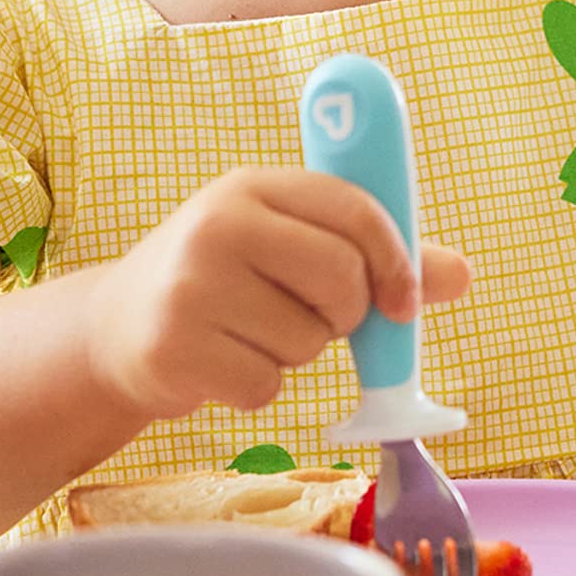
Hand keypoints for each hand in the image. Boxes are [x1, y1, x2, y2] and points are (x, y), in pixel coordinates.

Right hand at [93, 167, 474, 419]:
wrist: (113, 329)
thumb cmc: (221, 283)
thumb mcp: (287, 249)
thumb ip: (373, 258)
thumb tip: (462, 275)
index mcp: (254, 188)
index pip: (353, 208)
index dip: (395, 259)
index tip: (403, 303)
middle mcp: (218, 225)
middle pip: (341, 278)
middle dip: (344, 314)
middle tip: (312, 319)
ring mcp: (191, 285)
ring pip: (306, 340)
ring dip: (293, 354)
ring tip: (247, 334)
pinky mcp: (173, 346)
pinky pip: (266, 386)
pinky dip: (256, 388)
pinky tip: (221, 363)